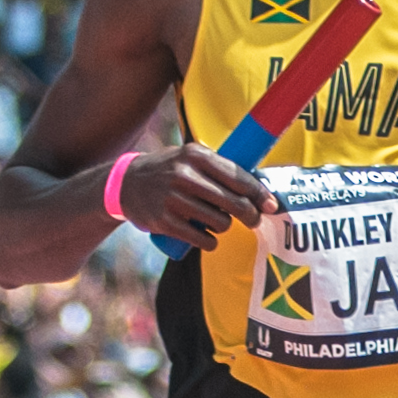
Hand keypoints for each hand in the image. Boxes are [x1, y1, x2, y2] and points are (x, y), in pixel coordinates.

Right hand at [114, 144, 272, 251]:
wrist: (125, 183)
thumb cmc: (169, 170)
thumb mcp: (189, 157)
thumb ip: (218, 168)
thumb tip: (258, 188)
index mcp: (195, 155)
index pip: (237, 176)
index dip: (259, 193)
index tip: (272, 205)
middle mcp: (184, 174)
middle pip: (233, 202)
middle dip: (250, 215)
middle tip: (253, 220)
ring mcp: (173, 199)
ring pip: (220, 223)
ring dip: (225, 227)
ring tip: (219, 223)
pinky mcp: (165, 221)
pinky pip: (203, 239)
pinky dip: (211, 242)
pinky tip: (209, 238)